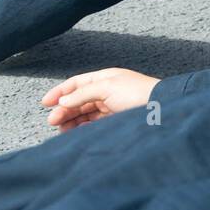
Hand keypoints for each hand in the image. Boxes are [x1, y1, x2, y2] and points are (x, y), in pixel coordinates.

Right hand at [41, 68, 160, 131]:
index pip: (76, 83)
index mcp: (105, 78)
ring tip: (61, 129)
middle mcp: (108, 90)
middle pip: (79, 100)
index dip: (60, 92)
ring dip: (71, 120)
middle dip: (64, 109)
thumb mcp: (106, 87)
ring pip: (85, 113)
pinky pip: (96, 123)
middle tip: (52, 121)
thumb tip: (63, 101)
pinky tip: (77, 131)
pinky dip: (84, 127)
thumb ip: (83, 93)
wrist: (164, 107)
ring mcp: (113, 105)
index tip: (45, 103)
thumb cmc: (139, 93)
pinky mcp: (118, 119)